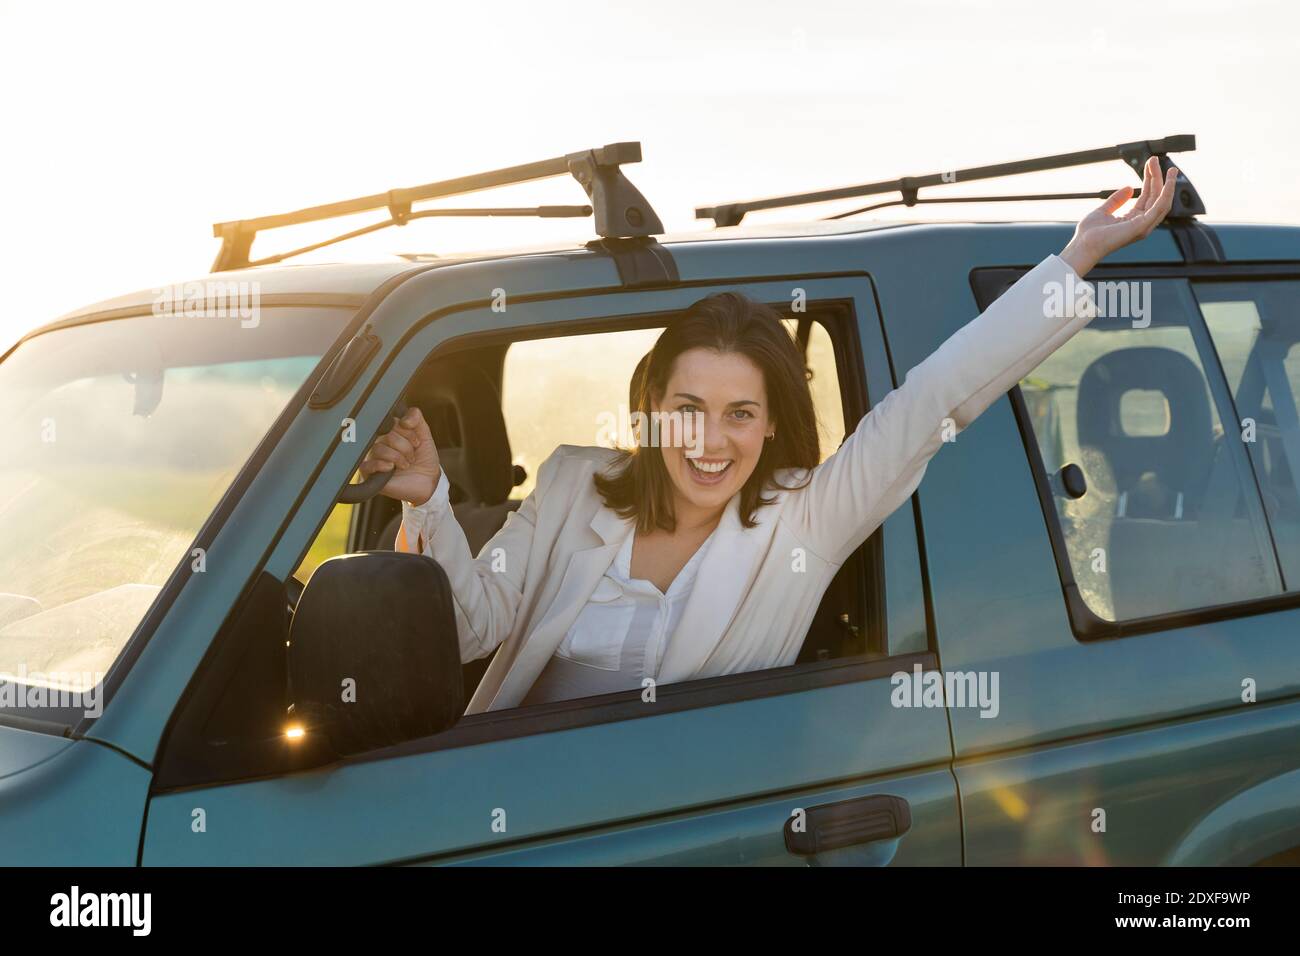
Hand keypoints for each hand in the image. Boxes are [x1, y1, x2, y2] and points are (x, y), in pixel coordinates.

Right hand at [359, 406, 440, 504]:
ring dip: (399, 458)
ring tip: (405, 465)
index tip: (417, 443)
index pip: (393, 422)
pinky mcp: (369, 472)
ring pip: (380, 448)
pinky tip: (391, 469)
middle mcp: (380, 442)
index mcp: (390, 431)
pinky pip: (368, 464)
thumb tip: (404, 419)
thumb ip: (416, 418)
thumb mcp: (424, 435)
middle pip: (388, 435)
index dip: (408, 432)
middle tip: (412, 457)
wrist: (428, 482)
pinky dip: (383, 465)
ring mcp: (373, 456)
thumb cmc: (424, 459)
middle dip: (406, 447)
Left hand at [1059, 155, 1179, 275]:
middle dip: (1157, 177)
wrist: (1082, 245)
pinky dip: (1167, 193)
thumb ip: (1116, 200)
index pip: (1147, 196)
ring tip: (1172, 169)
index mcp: (1134, 220)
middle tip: (1155, 159)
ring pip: (1162, 201)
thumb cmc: (1089, 233)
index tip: (1149, 163)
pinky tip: (1169, 181)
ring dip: (1168, 184)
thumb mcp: (1103, 210)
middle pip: (1155, 196)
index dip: (1149, 179)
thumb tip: (1130, 187)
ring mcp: (1144, 226)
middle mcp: (1142, 223)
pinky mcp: (1142, 226)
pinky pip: (1160, 207)